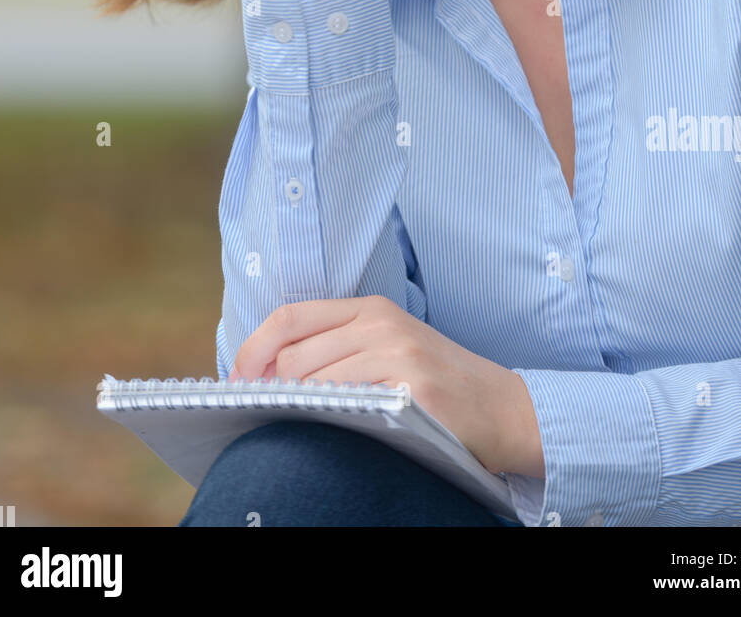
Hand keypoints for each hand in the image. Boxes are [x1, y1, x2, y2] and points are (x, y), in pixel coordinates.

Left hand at [229, 295, 542, 477]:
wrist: (505, 409)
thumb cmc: (438, 386)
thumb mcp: (389, 349)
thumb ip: (337, 350)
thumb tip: (268, 375)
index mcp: (371, 308)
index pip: (290, 317)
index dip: (252, 350)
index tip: (235, 383)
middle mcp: (382, 323)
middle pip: (295, 354)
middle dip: (269, 389)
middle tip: (259, 416)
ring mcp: (399, 354)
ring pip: (315, 381)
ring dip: (295, 409)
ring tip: (293, 427)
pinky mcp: (413, 389)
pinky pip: (348, 404)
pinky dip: (328, 420)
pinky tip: (329, 432)